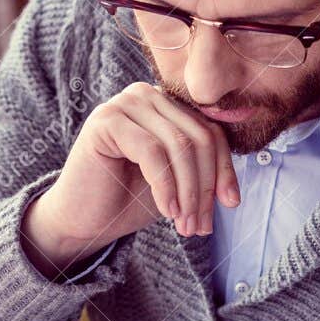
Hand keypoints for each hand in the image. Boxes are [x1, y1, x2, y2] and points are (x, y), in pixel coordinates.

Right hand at [22, 82, 239, 275]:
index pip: (211, 131)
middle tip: (201, 226)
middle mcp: (147, 94)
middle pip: (198, 137)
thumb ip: (203, 168)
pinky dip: (165, 186)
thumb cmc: (129, 199)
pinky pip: (153, 152)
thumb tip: (236, 182)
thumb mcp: (178, 182)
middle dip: (205, 187)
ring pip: (180, 146)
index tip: (230, 204)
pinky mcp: (106, 120)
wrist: (83, 219)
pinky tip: (167, 212)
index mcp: (167, 104)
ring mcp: (124, 103)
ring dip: (188, 192)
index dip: (224, 169)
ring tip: (185, 225)